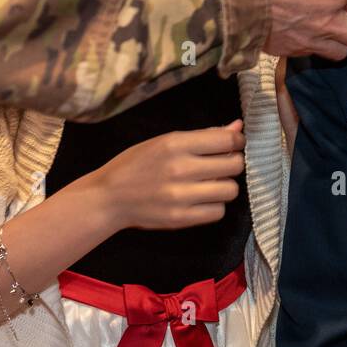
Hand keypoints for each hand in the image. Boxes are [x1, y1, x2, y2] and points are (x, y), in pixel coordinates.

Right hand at [87, 121, 245, 229]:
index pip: (226, 141)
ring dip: (225, 186)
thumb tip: (237, 127)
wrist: (108, 197)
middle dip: (233, 163)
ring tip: (211, 184)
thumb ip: (203, 135)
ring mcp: (180, 196)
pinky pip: (218, 212)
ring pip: (230, 190)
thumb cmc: (136, 164)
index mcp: (175, 143)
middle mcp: (180, 168)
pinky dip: (214, 206)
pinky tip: (202, 200)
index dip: (237, 142)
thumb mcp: (165, 141)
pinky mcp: (180, 219)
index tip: (234, 145)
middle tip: (222, 165)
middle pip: (234, 165)